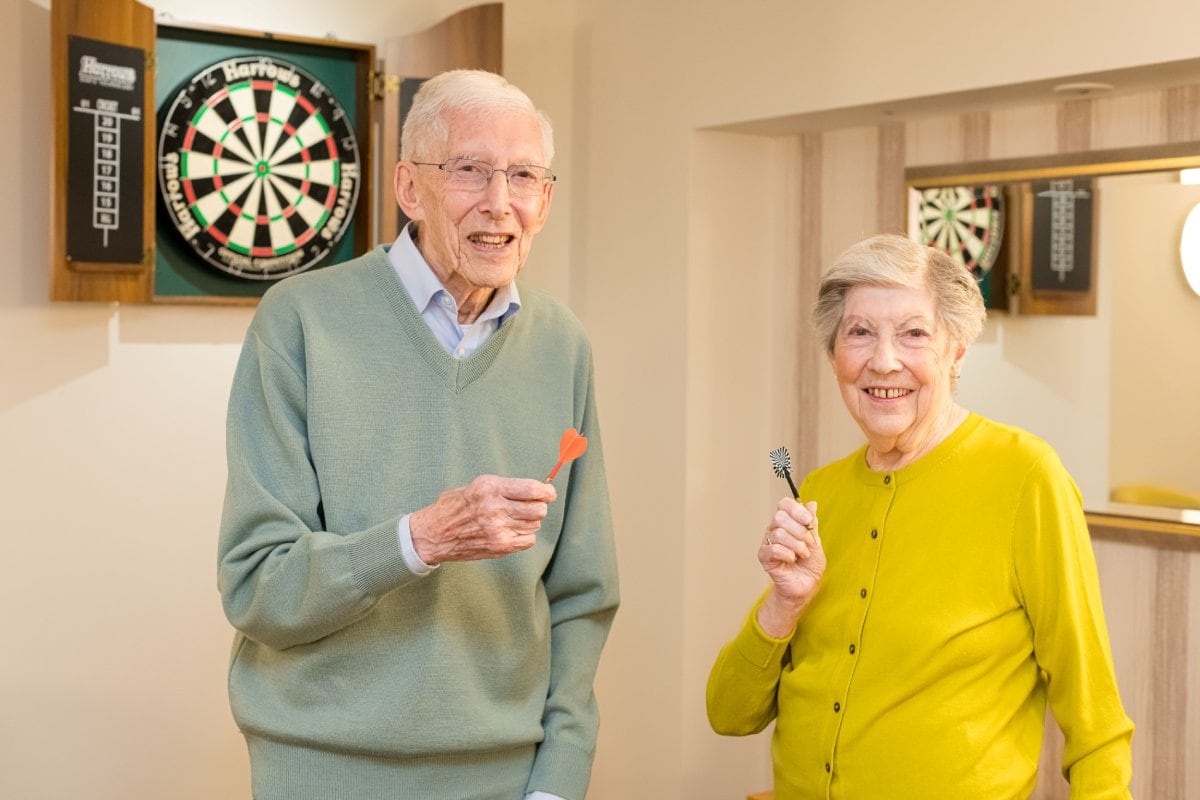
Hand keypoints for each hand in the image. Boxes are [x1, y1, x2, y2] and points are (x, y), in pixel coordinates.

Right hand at [409, 475, 556, 564]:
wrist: (433, 534)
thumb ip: (504, 488)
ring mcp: (497, 529)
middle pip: (538, 509)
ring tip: (513, 519)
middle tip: (532, 507)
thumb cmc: (454, 507)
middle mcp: (495, 508)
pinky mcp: (498, 546)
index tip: (548, 493)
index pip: (532, 489)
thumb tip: (535, 490)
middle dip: (539, 507)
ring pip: (534, 525)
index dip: (546, 491)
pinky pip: (528, 540)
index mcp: (490, 487)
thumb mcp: (476, 487)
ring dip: (530, 522)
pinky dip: (524, 536)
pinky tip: (510, 531)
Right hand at [756, 498, 825, 636]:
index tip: (808, 520)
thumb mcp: (816, 541)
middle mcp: (775, 530)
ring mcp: (768, 543)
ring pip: (779, 534)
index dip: (797, 510)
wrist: (806, 586)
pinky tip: (792, 560)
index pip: (784, 504)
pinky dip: (788, 554)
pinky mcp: (764, 557)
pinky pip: (774, 549)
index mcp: (787, 523)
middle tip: (809, 542)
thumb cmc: (810, 565)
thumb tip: (812, 504)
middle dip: (799, 530)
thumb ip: (812, 523)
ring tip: (803, 554)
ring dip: (797, 545)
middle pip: (780, 517)